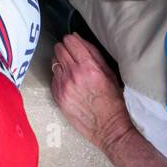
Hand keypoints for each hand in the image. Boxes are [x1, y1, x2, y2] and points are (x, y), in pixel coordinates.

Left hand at [51, 34, 134, 155]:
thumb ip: (93, 53)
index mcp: (88, 67)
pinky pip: (53, 78)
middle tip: (72, 56)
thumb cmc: (113, 101)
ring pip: (54, 62)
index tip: (74, 44)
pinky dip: (59, 77)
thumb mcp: (109, 73)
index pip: (69, 41)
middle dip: (64, 49)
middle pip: (58, 49)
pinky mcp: (57, 97)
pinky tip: (69, 83)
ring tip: (71, 71)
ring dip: (61, 62)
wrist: (109, 128)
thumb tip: (77, 37)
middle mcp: (73, 75)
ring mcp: (63, 87)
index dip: (71, 40)